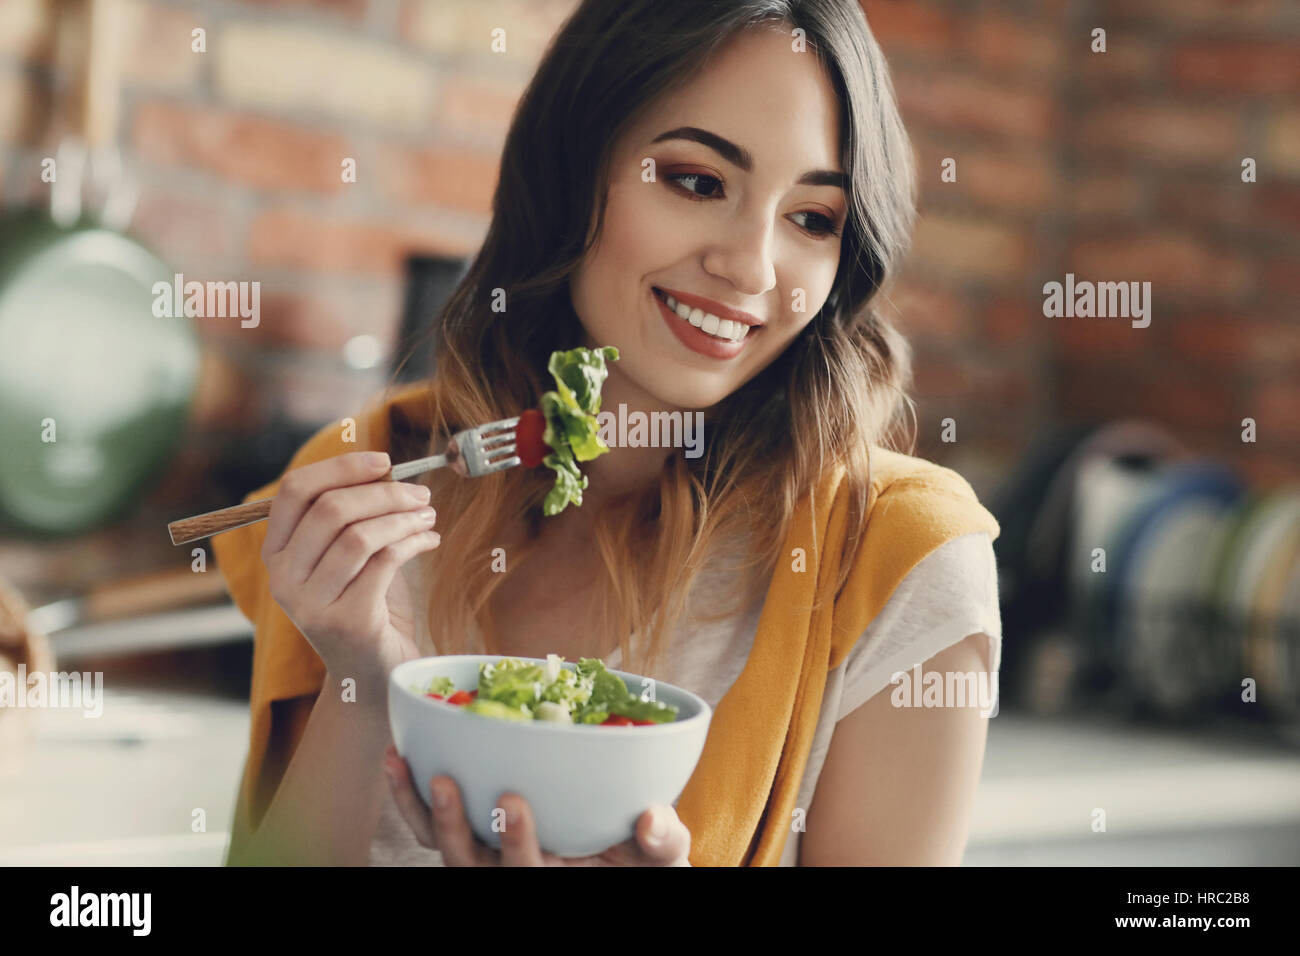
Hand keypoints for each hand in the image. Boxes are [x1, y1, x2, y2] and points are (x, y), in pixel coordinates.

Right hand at [261, 451, 441, 688]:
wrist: (375, 675)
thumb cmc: (367, 605)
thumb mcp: (350, 557)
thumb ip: (352, 516)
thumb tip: (385, 468)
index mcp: (277, 554)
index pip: (295, 491)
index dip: (341, 467)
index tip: (384, 461)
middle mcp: (283, 579)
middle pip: (330, 509)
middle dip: (383, 493)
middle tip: (421, 495)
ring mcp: (311, 604)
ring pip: (359, 535)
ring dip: (403, 518)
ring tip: (429, 517)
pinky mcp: (346, 621)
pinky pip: (384, 562)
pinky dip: (414, 542)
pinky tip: (430, 540)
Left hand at [384, 746, 691, 865]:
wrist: (626, 853)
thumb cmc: (645, 853)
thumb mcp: (664, 854)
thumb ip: (664, 840)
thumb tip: (654, 818)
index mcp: (554, 877)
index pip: (526, 872)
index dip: (515, 842)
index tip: (513, 802)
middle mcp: (511, 870)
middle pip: (469, 863)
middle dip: (453, 825)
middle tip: (447, 783)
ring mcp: (486, 853)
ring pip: (440, 842)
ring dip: (418, 805)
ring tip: (402, 762)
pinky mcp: (472, 828)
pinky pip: (430, 820)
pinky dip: (409, 791)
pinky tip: (398, 753)